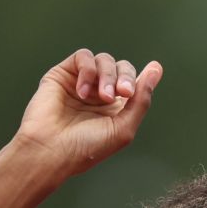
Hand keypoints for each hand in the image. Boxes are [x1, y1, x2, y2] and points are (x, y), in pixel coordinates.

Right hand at [12, 49, 162, 179]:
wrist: (50, 151)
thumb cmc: (85, 148)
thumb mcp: (123, 129)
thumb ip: (142, 99)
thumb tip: (156, 68)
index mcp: (114, 108)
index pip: (133, 81)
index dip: (138, 81)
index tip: (130, 92)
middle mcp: (97, 93)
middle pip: (121, 67)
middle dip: (123, 77)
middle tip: (117, 94)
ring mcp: (80, 83)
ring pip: (104, 60)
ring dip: (107, 75)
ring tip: (100, 96)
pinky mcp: (63, 74)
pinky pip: (83, 57)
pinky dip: (87, 70)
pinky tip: (82, 92)